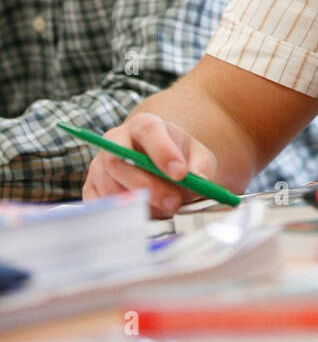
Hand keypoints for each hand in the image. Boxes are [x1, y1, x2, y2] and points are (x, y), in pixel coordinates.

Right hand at [82, 112, 217, 217]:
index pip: (148, 130)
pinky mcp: (91, 189)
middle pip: (120, 160)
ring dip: (137, 204)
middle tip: (173, 202)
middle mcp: (115, 140)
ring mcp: (99, 165)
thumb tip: (199, 180)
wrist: (157, 165)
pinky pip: (99, 206)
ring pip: (109, 186)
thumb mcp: (197, 156)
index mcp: (143, 125)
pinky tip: (141, 217)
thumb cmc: (177, 158)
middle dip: (148, 185)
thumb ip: (201, 166)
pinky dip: (120, 216)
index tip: (180, 173)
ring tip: (164, 210)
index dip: (162, 151)